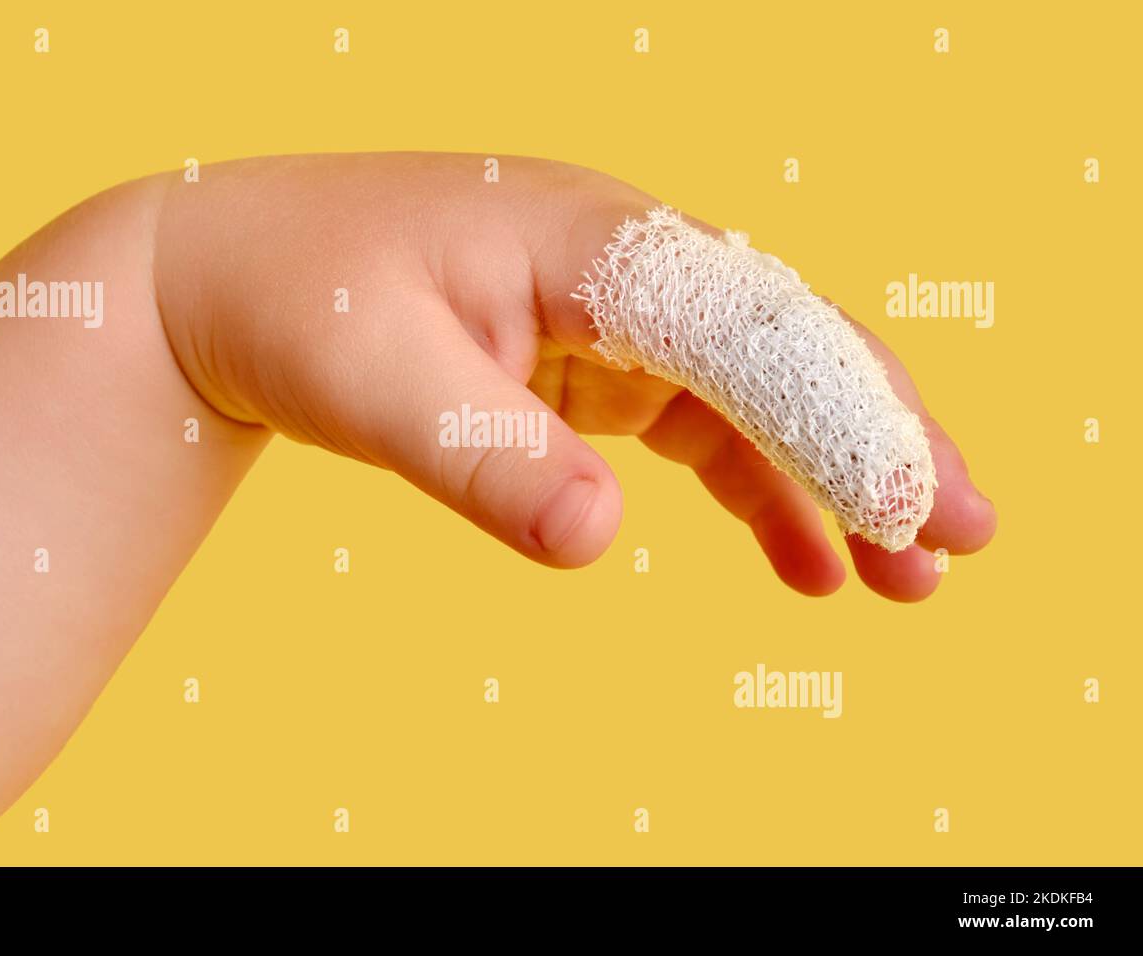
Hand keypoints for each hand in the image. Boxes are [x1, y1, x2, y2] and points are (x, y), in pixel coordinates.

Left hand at [154, 153, 996, 599]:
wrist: (234, 276)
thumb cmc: (298, 300)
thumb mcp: (375, 385)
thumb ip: (486, 460)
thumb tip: (597, 542)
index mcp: (591, 238)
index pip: (748, 324)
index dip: (837, 414)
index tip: (912, 503)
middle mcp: (626, 261)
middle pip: (787, 342)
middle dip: (879, 438)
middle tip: (962, 536)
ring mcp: (619, 312)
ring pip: (762, 390)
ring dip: (836, 479)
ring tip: (906, 578)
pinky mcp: (597, 360)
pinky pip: (706, 424)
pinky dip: (761, 491)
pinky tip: (804, 561)